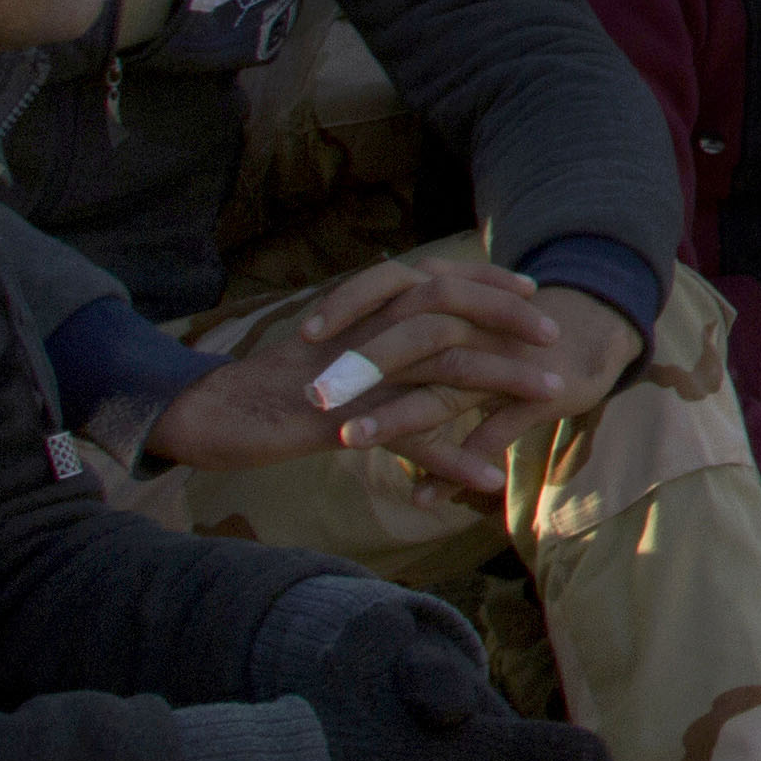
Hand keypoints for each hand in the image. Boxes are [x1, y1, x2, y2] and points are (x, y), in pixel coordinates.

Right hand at [145, 259, 616, 502]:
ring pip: (441, 367)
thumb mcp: (333, 353)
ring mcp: (356, 375)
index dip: (485, 282)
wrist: (205, 412)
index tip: (529, 289)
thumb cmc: (272, 385)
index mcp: (363, 312)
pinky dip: (450, 460)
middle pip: (449, 310)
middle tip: (554, 334)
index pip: (437, 280)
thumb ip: (374, 341)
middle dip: (506, 319)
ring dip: (500, 380)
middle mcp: (364, 332)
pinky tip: (487, 480)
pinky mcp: (342, 420)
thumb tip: (414, 337)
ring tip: (549, 395)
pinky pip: (407, 438)